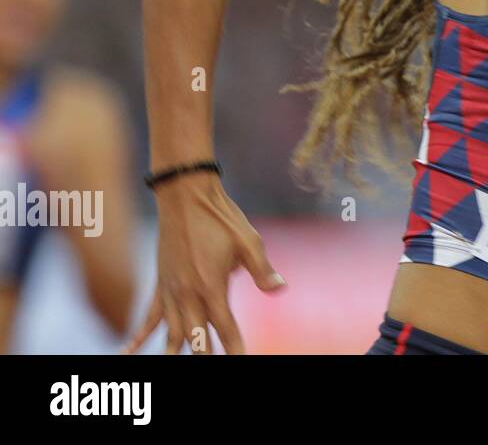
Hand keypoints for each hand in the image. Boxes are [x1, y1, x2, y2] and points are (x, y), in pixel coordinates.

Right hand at [123, 172, 285, 354]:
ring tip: (172, 372)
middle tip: (213, 369)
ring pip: (171, 333)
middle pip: (195, 339)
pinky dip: (138, 336)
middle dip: (205, 358)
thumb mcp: (249, 241)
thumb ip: (263, 270)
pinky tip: (126, 352)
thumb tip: (281, 288)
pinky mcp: (160, 283)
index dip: (234, 349)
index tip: (240, 362)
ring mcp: (170, 290)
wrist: (186, 195)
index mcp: (210, 286)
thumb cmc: (221, 217)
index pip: (225, 329)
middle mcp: (187, 293)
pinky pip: (148, 316)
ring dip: (175, 354)